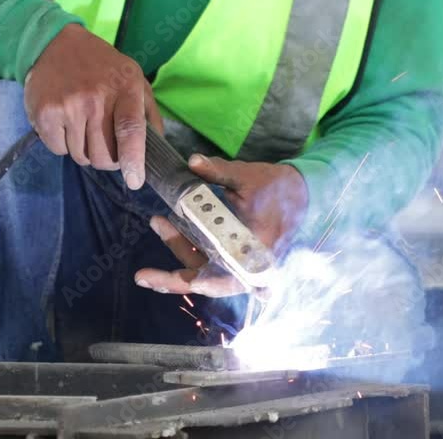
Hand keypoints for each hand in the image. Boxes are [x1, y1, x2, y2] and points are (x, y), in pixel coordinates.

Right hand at [24, 24, 162, 188]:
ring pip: (81, 156)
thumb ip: (148, 112)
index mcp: (124, 87)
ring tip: (82, 125)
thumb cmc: (101, 66)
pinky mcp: (46, 113)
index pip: (130, 131)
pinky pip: (59, 150)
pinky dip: (63, 144)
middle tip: (104, 144)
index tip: (135, 181)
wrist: (54, 43)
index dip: (133, 160)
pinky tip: (65, 122)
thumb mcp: (133, 78)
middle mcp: (95, 97)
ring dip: (83, 150)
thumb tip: (158, 147)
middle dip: (106, 159)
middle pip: (103, 155)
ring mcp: (69, 105)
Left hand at [135, 154, 307, 296]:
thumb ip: (220, 171)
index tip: (180, 282)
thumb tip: (193, 161)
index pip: (227, 279)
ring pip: (202, 266)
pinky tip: (168, 224)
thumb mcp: (250, 176)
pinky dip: (186, 244)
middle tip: (142, 276)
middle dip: (172, 279)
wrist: (300, 192)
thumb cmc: (278, 187)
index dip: (203, 282)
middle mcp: (246, 263)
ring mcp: (238, 259)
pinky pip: (205, 257)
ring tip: (157, 220)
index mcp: (257, 250)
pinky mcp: (232, 252)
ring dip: (178, 247)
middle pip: (206, 281)